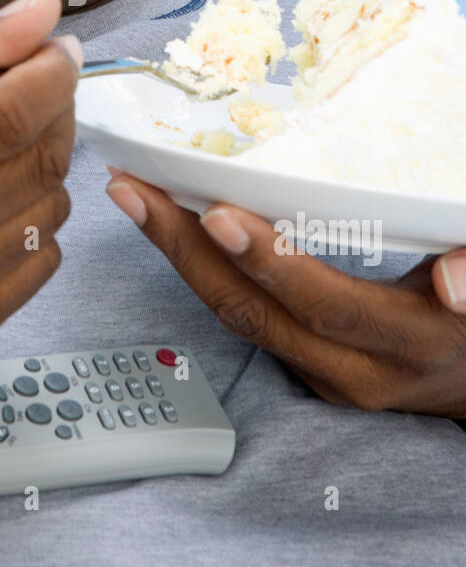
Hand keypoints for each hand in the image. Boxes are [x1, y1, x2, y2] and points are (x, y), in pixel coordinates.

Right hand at [0, 0, 79, 433]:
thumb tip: (43, 14)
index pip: (2, 117)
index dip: (50, 76)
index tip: (57, 51)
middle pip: (33, 166)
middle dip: (55, 113)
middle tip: (36, 89)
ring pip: (47, 214)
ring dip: (44, 168)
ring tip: (1, 147)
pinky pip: (39, 265)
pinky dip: (35, 222)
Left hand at [105, 170, 465, 417]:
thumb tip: (455, 284)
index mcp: (405, 343)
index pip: (324, 306)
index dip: (270, 263)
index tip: (218, 214)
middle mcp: (353, 371)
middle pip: (254, 313)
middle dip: (186, 249)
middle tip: (136, 190)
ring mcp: (320, 377)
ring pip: (235, 316)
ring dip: (177, 254)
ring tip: (133, 194)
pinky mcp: (301, 368)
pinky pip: (240, 316)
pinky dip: (198, 266)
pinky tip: (168, 221)